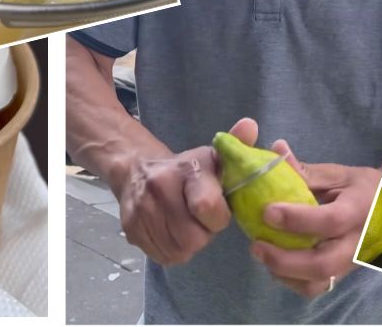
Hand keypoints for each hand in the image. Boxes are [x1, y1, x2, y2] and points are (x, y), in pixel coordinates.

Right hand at [115, 118, 255, 265]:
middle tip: (201, 222)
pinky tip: (172, 233)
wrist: (136, 169)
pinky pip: (161, 256)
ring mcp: (141, 210)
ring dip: (187, 245)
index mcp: (186, 170)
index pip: (207, 207)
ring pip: (177, 251)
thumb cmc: (186, 169)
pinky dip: (171, 251)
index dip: (218, 217)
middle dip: (203, 235)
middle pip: (192, 238)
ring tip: (187, 226)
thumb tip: (251, 125)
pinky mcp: (130, 229)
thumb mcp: (213, 155)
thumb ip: (236, 144)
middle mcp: (159, 188)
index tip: (217, 211)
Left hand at [247, 139, 381, 297]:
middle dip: (284, 259)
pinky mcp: (341, 274)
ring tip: (262, 253)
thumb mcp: (337, 174)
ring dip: (285, 273)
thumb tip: (275, 150)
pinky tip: (275, 263)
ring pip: (318, 282)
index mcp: (358, 210)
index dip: (297, 220)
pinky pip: (316, 288)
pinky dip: (291, 281)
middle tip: (256, 244)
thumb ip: (305, 170)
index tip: (267, 212)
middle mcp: (356, 243)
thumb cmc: (360, 188)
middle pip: (323, 264)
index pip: (329, 221)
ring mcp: (350, 263)